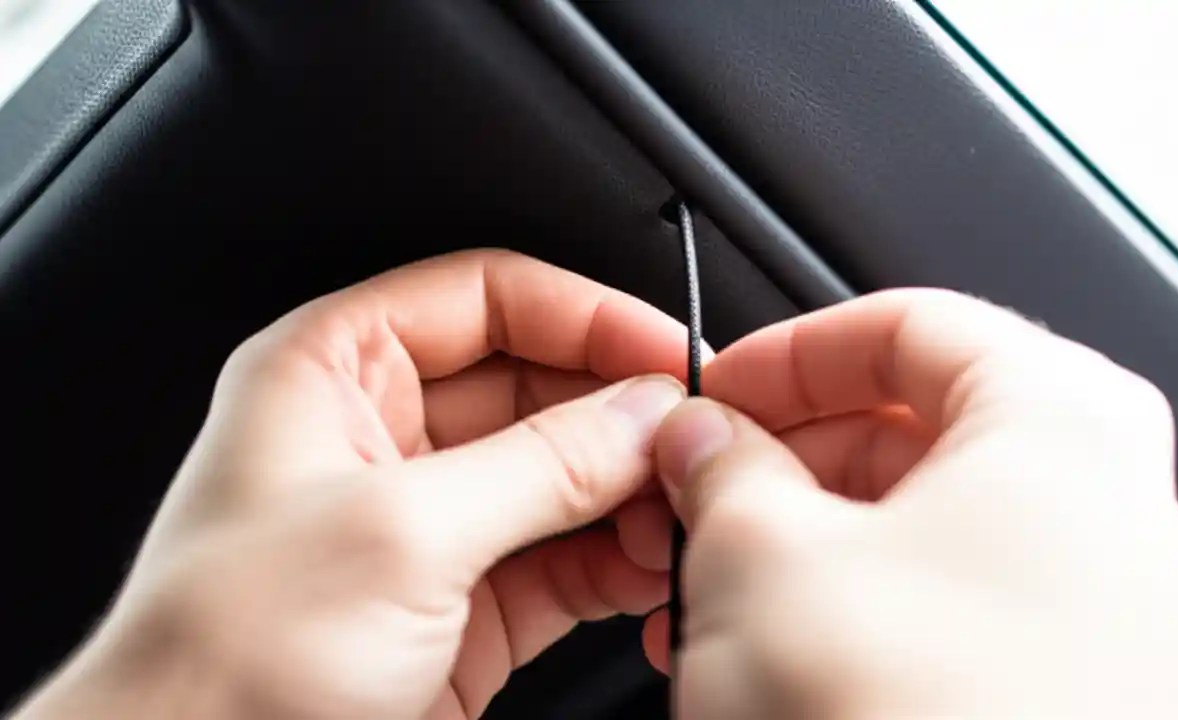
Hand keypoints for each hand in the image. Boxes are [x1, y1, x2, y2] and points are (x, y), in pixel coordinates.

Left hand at [16, 250, 685, 719]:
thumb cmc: (224, 663)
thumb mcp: (398, 534)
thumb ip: (539, 463)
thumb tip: (642, 413)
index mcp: (334, 375)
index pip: (487, 298)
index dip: (584, 316)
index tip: (663, 354)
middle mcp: (383, 439)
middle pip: (537, 387)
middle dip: (620, 415)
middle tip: (690, 443)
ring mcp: (428, 525)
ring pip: (561, 477)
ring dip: (630, 494)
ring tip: (681, 516)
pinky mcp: (461, 606)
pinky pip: (563, 560)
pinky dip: (617, 563)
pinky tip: (653, 571)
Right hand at [645, 290, 1177, 718]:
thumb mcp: (756, 555)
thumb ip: (719, 462)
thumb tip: (699, 436)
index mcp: (1062, 437)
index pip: (919, 324)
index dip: (797, 347)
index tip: (724, 389)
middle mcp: (1112, 524)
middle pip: (932, 425)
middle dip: (798, 451)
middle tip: (711, 483)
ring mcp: (1107, 622)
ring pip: (938, 525)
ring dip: (816, 533)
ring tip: (716, 578)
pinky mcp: (1074, 701)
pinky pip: (960, 608)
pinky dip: (866, 600)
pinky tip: (773, 641)